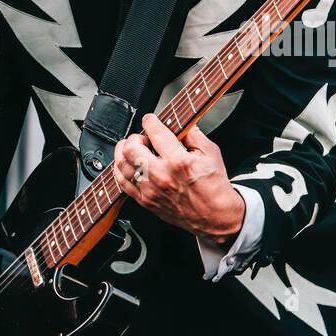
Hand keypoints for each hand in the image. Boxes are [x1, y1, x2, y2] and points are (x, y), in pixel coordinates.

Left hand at [113, 113, 245, 245]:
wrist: (214, 216)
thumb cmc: (213, 187)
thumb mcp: (211, 153)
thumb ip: (194, 134)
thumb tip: (182, 122)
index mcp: (179, 161)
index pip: (155, 132)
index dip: (150, 121)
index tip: (150, 120)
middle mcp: (162, 175)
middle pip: (131, 148)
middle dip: (135, 137)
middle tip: (143, 138)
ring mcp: (151, 190)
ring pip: (122, 165)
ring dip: (123, 151)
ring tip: (132, 148)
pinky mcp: (146, 201)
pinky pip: (122, 183)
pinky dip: (120, 169)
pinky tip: (127, 164)